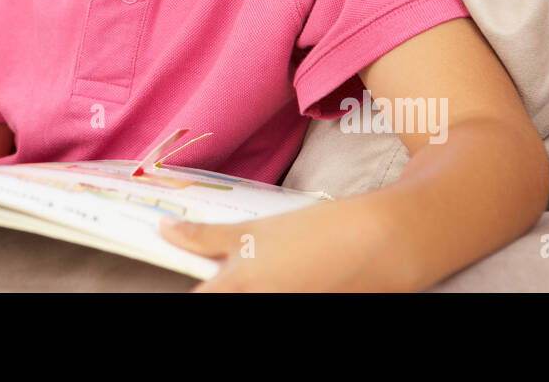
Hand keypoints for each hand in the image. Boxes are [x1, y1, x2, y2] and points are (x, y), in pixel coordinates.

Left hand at [156, 197, 407, 291]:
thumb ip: (205, 237)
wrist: (383, 242)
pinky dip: (278, 296)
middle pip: (223, 304)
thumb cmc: (316, 231)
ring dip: (253, 292)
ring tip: (274, 276)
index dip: (194, 295)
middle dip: (222, 292)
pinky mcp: (313, 319)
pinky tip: (293, 285)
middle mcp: (260, 306)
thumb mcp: (255, 231)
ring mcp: (289, 314)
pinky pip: (283, 310)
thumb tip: (165, 230)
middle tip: (235, 276)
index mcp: (238, 286)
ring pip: (255, 308)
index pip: (197, 303)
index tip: (193, 285)